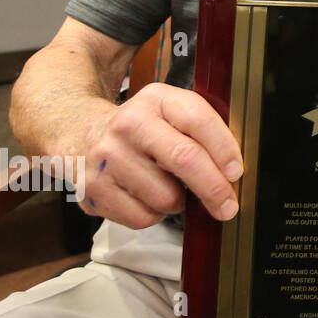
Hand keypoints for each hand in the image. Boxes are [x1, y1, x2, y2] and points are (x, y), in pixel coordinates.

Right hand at [78, 82, 242, 228]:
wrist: (80, 133)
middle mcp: (129, 124)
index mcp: (156, 99)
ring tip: (169, 188)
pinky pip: (142, 217)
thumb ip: (202, 130)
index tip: (236, 172)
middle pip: (184, 159)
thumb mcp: (169, 112)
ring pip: (165, 196)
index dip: (224, 149)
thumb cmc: (141, 129)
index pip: (198, 119)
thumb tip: (233, 169)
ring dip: (178, 202)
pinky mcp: (93, 189)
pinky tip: (145, 197)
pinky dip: (153, 215)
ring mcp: (107, 157)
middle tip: (228, 205)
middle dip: (214, 188)